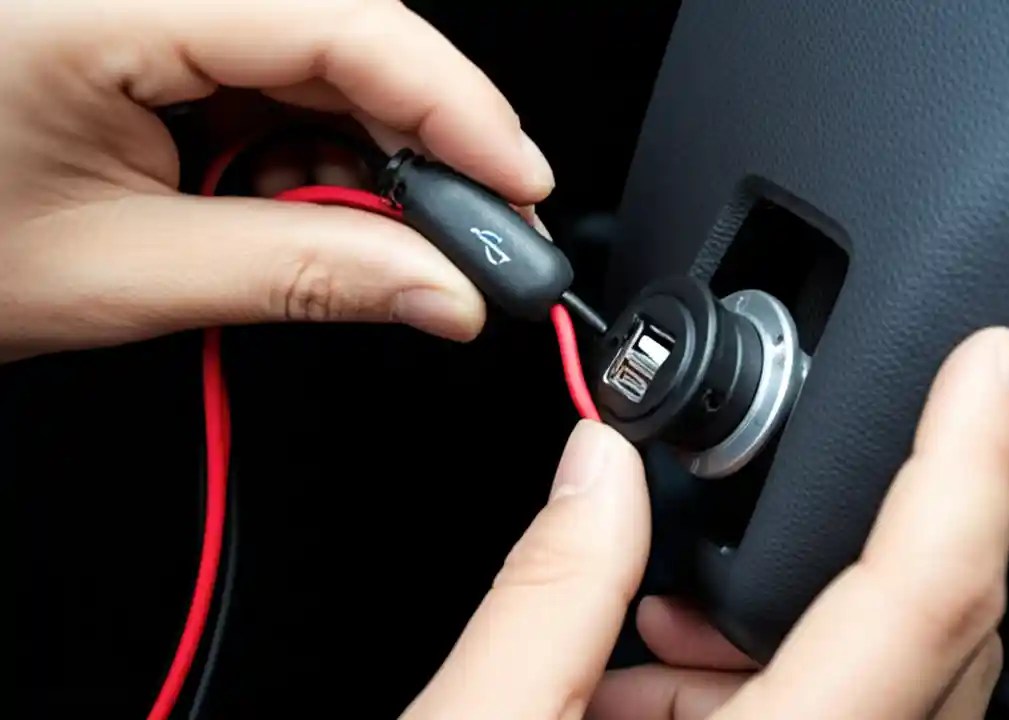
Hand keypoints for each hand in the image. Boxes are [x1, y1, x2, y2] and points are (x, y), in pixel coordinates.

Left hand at [0, 0, 554, 361]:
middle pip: (344, 35)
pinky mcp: (152, 32)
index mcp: (96, 5)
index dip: (454, 106)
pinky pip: (275, 73)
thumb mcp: (123, 273)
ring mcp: (146, 8)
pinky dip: (312, 149)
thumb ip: (302, 273)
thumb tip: (441, 291)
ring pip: (322, 58)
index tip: (519, 190)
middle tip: (470, 244)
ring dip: (366, 155)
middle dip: (423, 146)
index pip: (338, 23)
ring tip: (354, 242)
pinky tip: (295, 206)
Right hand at [401, 326, 1008, 718]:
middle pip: (930, 628)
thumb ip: (549, 590)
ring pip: (889, 682)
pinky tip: (652, 702)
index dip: (970, 455)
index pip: (925, 590)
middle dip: (838, 544)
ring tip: (648, 648)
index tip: (989, 361)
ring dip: (779, 634)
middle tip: (713, 533)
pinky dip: (766, 689)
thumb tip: (597, 465)